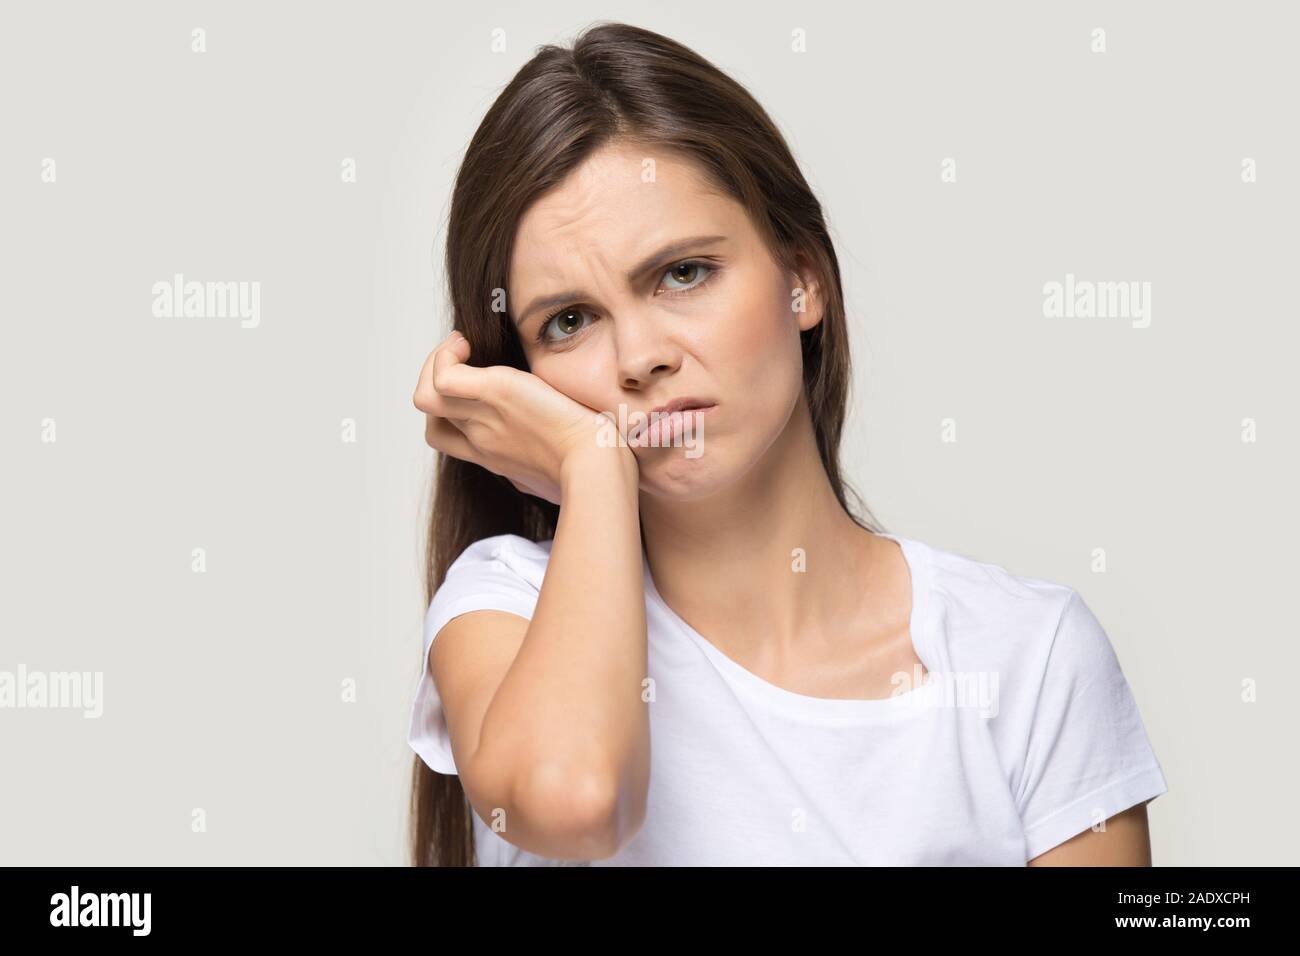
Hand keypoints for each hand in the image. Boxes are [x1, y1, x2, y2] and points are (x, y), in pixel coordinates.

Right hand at [412, 331, 625, 504]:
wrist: (598, 465)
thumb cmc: (592, 469)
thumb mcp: (562, 473)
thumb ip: (549, 465)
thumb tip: (557, 464)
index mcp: (496, 456)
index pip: (448, 436)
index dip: (449, 408)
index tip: (476, 384)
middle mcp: (481, 440)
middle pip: (432, 416)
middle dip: (438, 380)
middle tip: (465, 357)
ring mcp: (482, 419)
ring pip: (424, 397)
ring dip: (436, 364)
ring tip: (462, 346)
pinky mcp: (493, 393)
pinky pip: (442, 376)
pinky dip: (445, 356)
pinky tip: (468, 343)